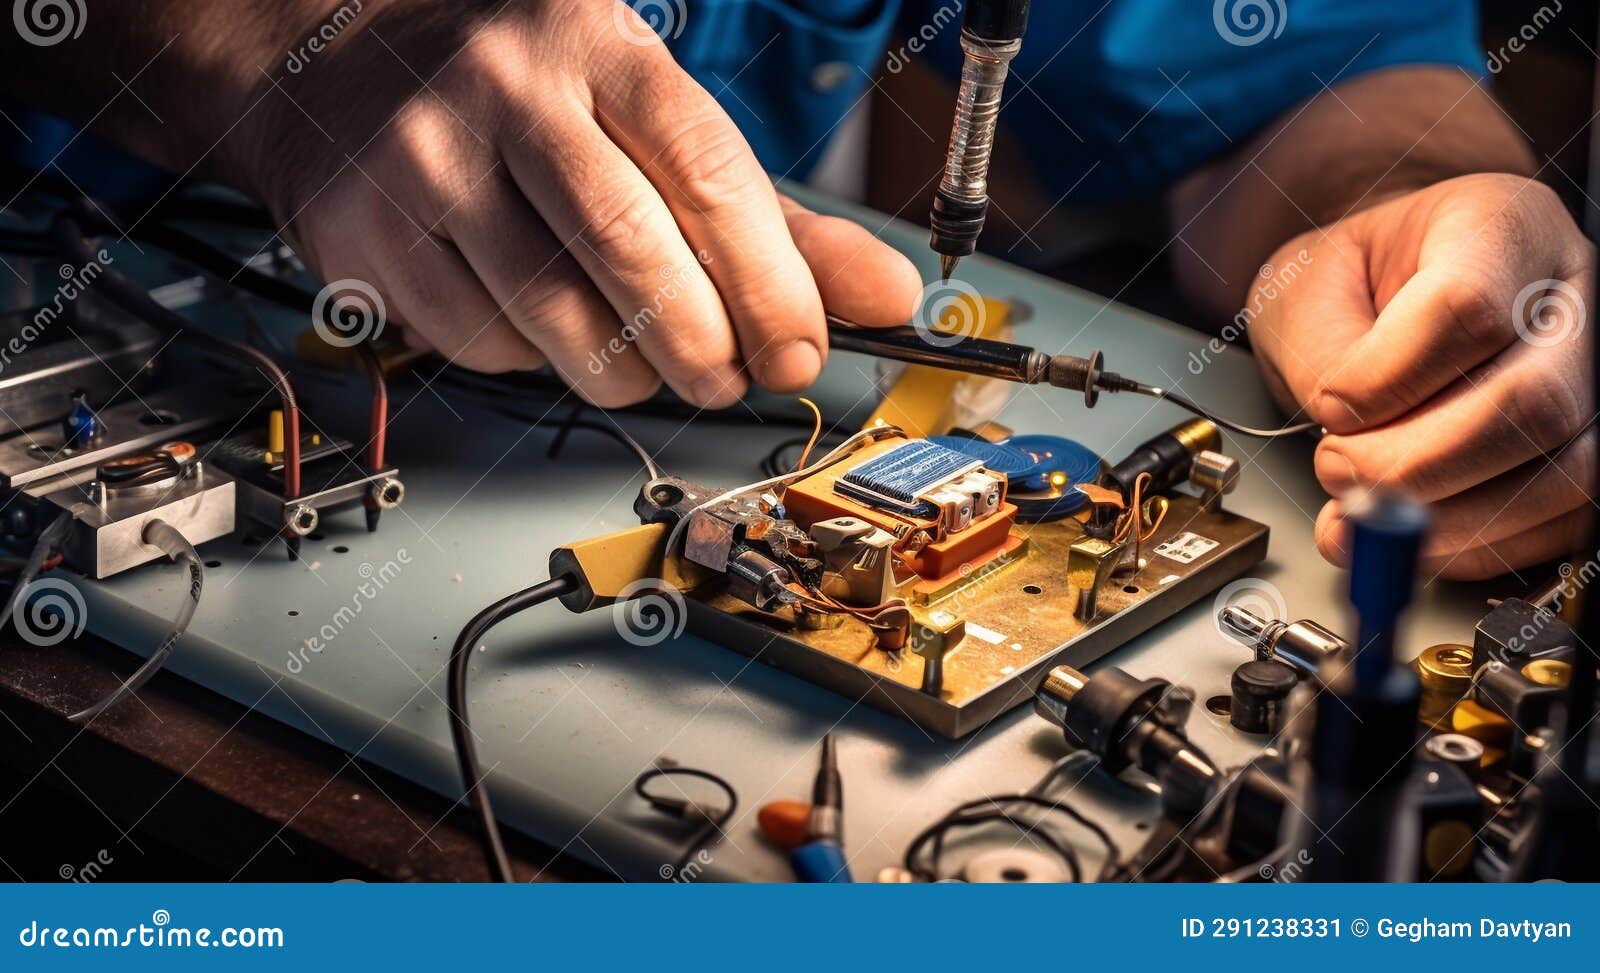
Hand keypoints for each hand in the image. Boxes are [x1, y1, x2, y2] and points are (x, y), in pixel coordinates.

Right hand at [232, 0, 920, 406]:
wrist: (342, 68)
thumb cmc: (527, 101)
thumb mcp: (651, 120)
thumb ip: (773, 216)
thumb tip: (885, 297)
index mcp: (598, 44)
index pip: (704, 170)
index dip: (768, 281)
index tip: (801, 351)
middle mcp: (505, 89)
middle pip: (629, 249)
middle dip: (701, 344)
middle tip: (729, 380)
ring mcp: (424, 160)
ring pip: (553, 315)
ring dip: (624, 371)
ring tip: (647, 363)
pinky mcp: (368, 235)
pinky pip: (483, 340)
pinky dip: (536, 361)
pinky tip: (547, 325)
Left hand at [1248, 173, 1594, 579]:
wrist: (1385, 295)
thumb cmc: (1353, 283)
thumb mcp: (1306, 288)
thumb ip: (1321, 353)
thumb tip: (1350, 434)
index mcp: (1501, 226)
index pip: (1468, 308)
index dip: (1385, 380)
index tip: (1329, 405)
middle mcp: (1575, 293)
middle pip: (1533, 403)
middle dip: (1415, 464)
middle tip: (1339, 470)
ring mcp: (1598, 373)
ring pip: (1567, 472)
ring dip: (1451, 520)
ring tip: (1367, 515)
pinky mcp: (1594, 444)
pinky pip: (1566, 521)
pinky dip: (1481, 546)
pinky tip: (1417, 536)